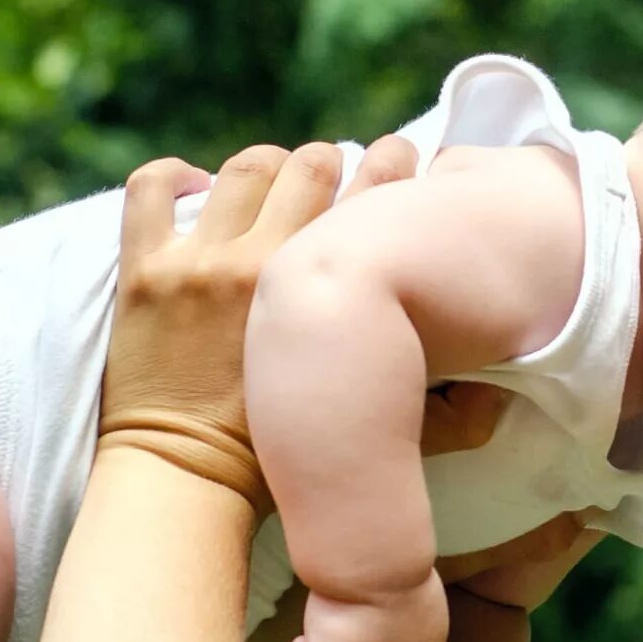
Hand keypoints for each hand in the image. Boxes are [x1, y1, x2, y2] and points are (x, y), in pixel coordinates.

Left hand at [98, 136, 424, 502]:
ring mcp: (196, 263)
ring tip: (272, 179)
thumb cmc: (278, 464)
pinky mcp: (143, 272)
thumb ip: (448, 416)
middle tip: (334, 172)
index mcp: (327, 294)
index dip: (395, 165)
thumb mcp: (374, 430)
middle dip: (330, 160)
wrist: (186, 481)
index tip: (401, 163)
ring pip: (242, 170)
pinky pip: (151, 190)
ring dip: (266, 166)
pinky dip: (172, 176)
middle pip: (309, 166)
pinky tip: (193, 184)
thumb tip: (499, 395)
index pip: (376, 192)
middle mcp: (262, 262)